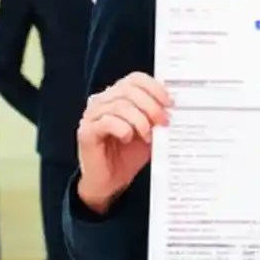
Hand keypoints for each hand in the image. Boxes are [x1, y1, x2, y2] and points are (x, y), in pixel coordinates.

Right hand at [76, 71, 170, 213]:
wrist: (111, 181)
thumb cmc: (128, 154)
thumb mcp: (149, 131)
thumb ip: (157, 116)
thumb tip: (173, 105)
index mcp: (117, 96)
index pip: (135, 79)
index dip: (154, 87)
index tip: (169, 103)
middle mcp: (102, 101)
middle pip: (129, 90)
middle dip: (151, 106)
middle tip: (163, 121)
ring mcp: (92, 115)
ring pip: (120, 105)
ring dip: (140, 120)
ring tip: (147, 135)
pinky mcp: (86, 131)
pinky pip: (107, 122)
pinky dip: (123, 129)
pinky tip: (128, 138)